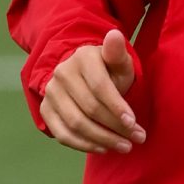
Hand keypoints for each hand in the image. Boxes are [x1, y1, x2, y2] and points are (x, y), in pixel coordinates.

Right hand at [39, 28, 146, 153]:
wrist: (83, 77)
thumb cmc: (108, 71)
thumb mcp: (118, 62)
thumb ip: (118, 54)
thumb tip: (114, 35)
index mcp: (82, 58)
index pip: (100, 87)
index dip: (117, 108)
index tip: (134, 124)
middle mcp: (62, 73)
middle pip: (90, 108)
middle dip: (116, 127)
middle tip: (137, 139)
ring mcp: (51, 92)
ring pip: (76, 124)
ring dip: (102, 139)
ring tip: (124, 146)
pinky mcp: (46, 110)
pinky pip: (62, 134)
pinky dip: (84, 145)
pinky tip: (103, 148)